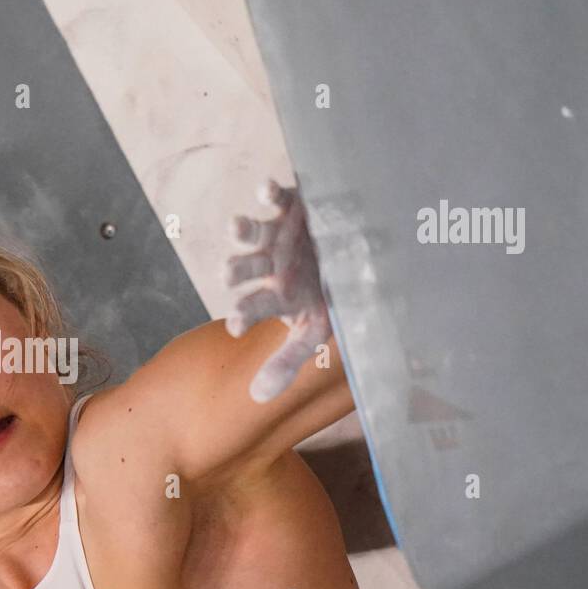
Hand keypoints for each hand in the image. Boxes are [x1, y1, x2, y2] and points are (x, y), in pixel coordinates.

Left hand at [224, 179, 332, 402]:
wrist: (359, 259)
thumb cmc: (333, 298)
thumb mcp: (315, 332)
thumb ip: (288, 361)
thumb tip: (258, 397)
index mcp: (272, 297)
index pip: (251, 308)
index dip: (243, 314)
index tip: (236, 325)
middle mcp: (267, 266)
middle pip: (243, 269)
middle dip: (236, 271)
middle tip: (228, 275)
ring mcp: (275, 236)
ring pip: (251, 233)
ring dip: (242, 230)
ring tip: (236, 227)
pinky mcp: (289, 207)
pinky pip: (276, 198)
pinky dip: (270, 193)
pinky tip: (266, 191)